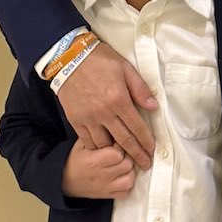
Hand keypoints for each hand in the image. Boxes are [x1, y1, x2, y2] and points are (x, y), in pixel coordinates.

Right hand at [56, 43, 157, 167]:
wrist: (68, 57)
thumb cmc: (98, 59)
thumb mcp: (124, 68)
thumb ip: (140, 89)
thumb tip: (153, 106)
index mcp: (119, 99)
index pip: (137, 127)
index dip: (146, 141)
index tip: (151, 150)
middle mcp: (104, 113)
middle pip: (124, 141)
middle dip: (136, 155)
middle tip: (145, 164)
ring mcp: (88, 118)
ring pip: (105, 145)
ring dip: (116, 154)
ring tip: (125, 158)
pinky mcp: (76, 120)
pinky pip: (88, 141)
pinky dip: (97, 148)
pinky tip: (104, 150)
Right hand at [61, 140, 136, 200]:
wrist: (65, 180)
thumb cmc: (75, 160)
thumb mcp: (81, 144)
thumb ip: (97, 135)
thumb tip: (113, 127)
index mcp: (94, 161)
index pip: (117, 153)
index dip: (120, 145)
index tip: (116, 142)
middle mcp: (102, 175)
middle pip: (127, 165)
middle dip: (127, 156)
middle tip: (122, 152)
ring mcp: (106, 187)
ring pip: (129, 180)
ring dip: (130, 171)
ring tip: (123, 164)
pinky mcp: (108, 195)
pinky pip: (125, 193)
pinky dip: (127, 185)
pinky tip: (122, 176)